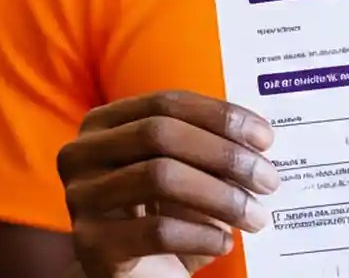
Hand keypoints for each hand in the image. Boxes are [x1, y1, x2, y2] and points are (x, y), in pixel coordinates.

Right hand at [58, 91, 279, 277]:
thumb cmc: (164, 216)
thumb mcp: (186, 173)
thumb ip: (209, 148)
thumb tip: (257, 140)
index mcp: (103, 124)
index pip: (166, 103)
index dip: (219, 116)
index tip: (265, 139)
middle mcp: (80, 154)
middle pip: (160, 134)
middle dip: (224, 155)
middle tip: (268, 179)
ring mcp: (81, 199)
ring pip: (159, 177)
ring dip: (220, 197)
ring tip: (256, 216)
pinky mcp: (92, 245)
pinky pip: (157, 231)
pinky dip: (201, 234)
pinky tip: (225, 243)